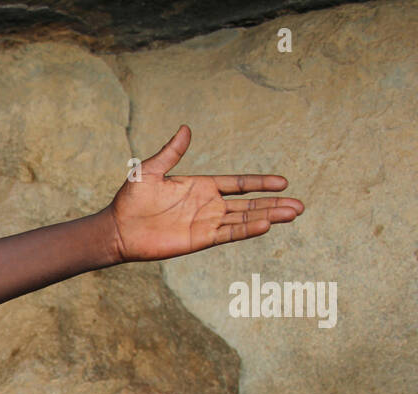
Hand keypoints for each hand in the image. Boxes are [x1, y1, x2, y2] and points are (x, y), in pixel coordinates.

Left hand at [105, 125, 303, 262]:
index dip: (259, 183)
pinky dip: (247, 230)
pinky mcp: (199, 239)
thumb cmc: (131, 199)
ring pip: (244, 219)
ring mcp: (205, 223)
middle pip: (249, 204)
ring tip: (292, 214)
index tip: (283, 182)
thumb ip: (171, 153)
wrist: (117, 228)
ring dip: (268, 216)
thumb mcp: (151, 170)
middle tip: (299, 206)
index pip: (239, 184)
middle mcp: (208, 205)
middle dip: (273, 203)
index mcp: (201, 186)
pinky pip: (228, 233)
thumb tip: (185, 129)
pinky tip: (266, 225)